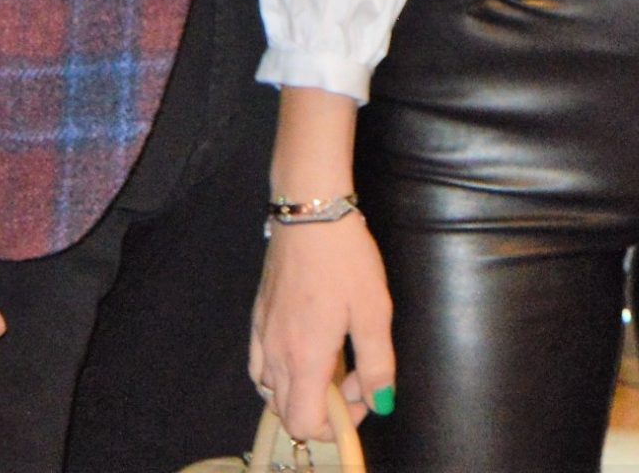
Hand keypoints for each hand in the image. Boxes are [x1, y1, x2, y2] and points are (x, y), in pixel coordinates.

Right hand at [251, 212, 394, 440]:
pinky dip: (278, 375)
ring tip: (331, 363)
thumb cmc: (346, 259)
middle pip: (288, 413)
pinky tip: (301, 351)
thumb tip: (381, 402)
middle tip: (353, 377)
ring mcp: (262, 336)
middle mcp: (275, 356)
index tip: (361, 399)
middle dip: (323, 410)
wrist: (311, 212)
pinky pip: (259, 367)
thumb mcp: (374, 310)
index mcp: (304, 359)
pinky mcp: (257, 318)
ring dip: (301, 392)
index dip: (336, 426)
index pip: (306, 424)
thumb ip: (377, 363)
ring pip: (271, 392)